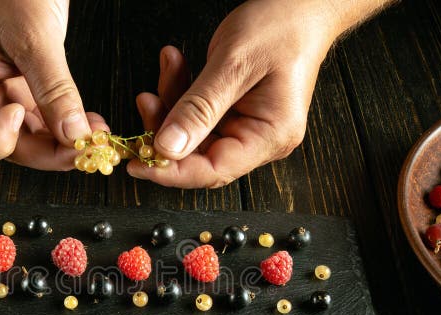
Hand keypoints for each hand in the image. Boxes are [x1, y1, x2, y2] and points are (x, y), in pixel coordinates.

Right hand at [0, 0, 106, 168]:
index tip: (22, 116)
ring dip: (64, 145)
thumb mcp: (34, 35)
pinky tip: (92, 125)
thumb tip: (74, 135)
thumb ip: (53, 88)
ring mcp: (1, 95)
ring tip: (96, 137)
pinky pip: (46, 124)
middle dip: (46, 152)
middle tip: (83, 148)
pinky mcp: (27, 90)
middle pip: (5, 149)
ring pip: (30, 142)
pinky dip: (69, 129)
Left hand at [127, 0, 349, 187]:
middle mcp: (260, 139)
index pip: (212, 170)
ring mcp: (247, 126)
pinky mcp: (234, 112)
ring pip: (193, 133)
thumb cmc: (282, 27)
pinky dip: (182, 90)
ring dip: (172, 102)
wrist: (302, 4)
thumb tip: (166, 148)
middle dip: (166, 128)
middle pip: (198, 154)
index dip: (171, 171)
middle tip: (145, 100)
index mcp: (270, 136)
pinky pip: (198, 113)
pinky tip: (175, 64)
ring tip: (168, 66)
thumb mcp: (233, 65)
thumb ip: (198, 109)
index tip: (138, 161)